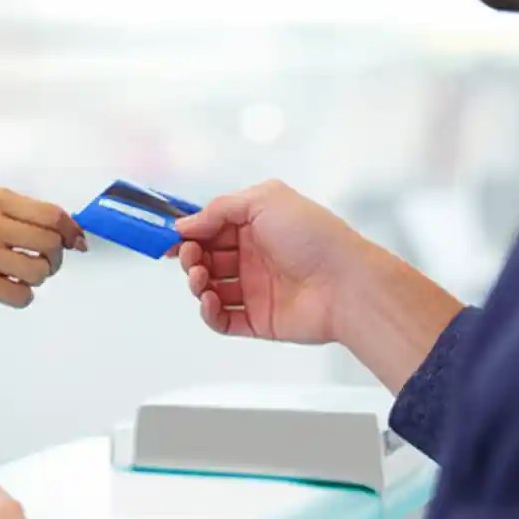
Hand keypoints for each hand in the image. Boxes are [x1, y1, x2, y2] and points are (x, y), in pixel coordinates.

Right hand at [0, 188, 86, 307]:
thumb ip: (22, 216)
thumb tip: (71, 235)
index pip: (52, 214)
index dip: (70, 231)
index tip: (75, 242)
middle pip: (51, 244)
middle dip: (55, 259)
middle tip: (43, 264)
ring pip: (40, 272)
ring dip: (37, 279)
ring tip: (19, 276)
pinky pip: (23, 296)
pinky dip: (22, 296)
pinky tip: (7, 289)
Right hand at [170, 179, 373, 344]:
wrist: (346, 283)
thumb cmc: (314, 236)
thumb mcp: (265, 199)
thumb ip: (220, 208)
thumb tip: (186, 223)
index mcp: (256, 226)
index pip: (212, 228)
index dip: (190, 232)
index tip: (172, 236)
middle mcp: (254, 257)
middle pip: (206, 257)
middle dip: (190, 256)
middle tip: (190, 256)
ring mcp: (255, 289)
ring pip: (209, 288)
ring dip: (196, 282)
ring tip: (201, 278)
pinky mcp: (258, 319)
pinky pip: (222, 319)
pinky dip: (208, 312)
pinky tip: (210, 300)